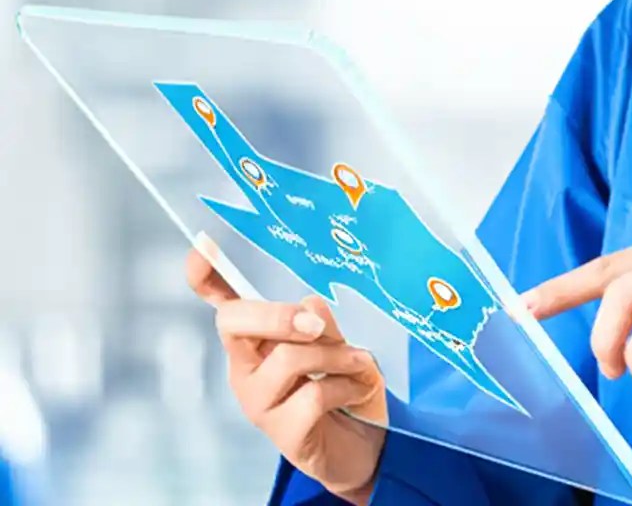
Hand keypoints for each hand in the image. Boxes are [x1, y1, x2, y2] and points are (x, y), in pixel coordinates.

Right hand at [187, 235, 387, 504]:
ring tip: (360, 364)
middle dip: (278, 316)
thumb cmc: (347, 385)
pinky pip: (313, 395)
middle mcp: (246, 367)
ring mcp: (258, 402)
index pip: (221, 302)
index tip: (202, 246)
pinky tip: (357, 392)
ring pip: (287, 358)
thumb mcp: (340, 344)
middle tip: (318, 326)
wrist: (368, 444)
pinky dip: (347, 386)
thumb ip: (320, 323)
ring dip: (336, 355)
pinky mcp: (282, 433)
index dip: (206, 275)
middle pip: (234, 323)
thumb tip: (309, 306)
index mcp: (257, 338)